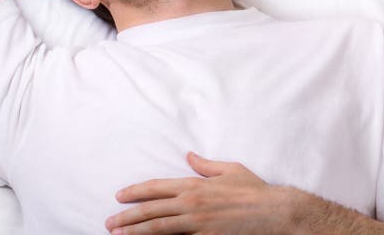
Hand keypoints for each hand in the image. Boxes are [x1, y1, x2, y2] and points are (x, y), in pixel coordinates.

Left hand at [105, 152, 293, 234]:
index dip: (136, 192)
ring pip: (158, 229)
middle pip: (151, 210)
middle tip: (109, 223)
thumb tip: (188, 156)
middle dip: (127, 217)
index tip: (119, 196)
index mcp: (195, 185)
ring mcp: (197, 225)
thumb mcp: (230, 169)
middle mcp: (192, 204)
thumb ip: (205, 164)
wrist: (274, 212)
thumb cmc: (254, 190)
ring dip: (135, 232)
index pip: (157, 187)